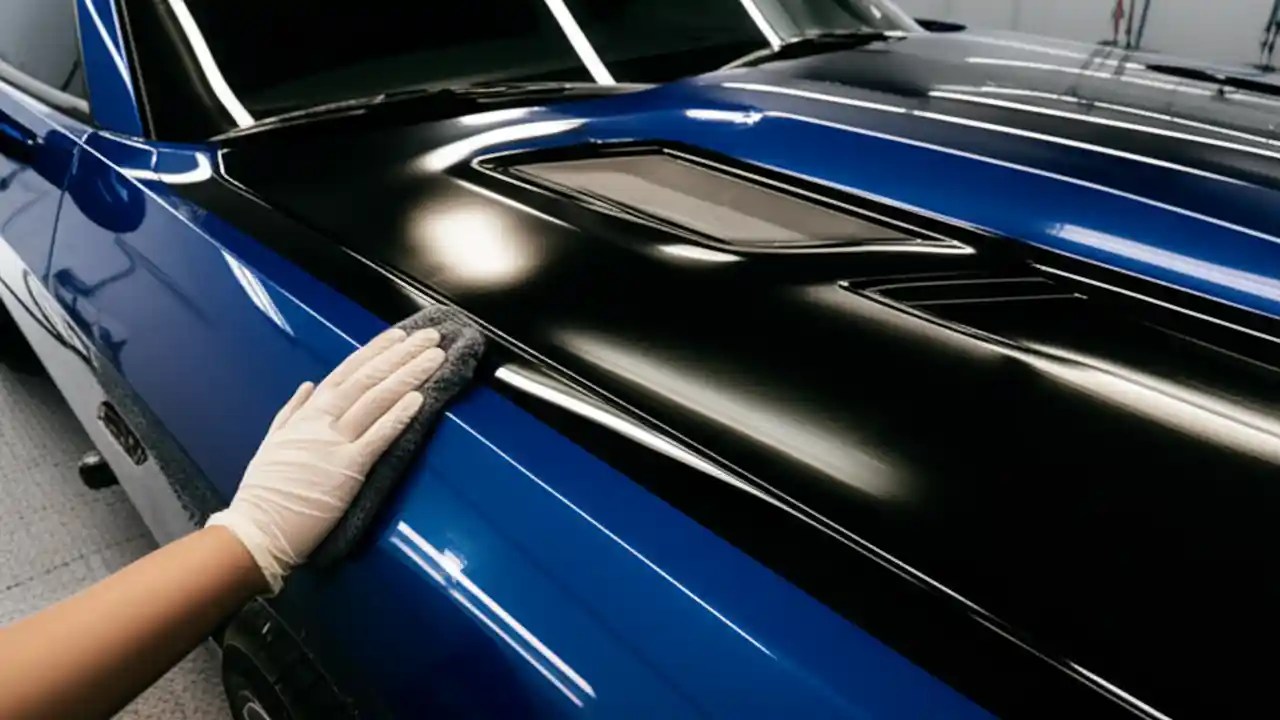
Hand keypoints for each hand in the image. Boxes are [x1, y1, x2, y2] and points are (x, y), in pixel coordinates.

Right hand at [208, 327, 445, 592]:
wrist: (254, 530)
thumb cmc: (265, 492)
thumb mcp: (273, 442)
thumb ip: (292, 411)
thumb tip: (309, 384)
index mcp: (306, 413)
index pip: (347, 372)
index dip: (376, 351)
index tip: (400, 335)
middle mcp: (321, 420)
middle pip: (368, 378)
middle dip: (402, 354)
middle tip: (431, 336)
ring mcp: (335, 443)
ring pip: (377, 399)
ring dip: (409, 375)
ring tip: (435, 357)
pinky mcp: (347, 469)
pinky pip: (378, 437)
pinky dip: (398, 416)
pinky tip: (420, 399)